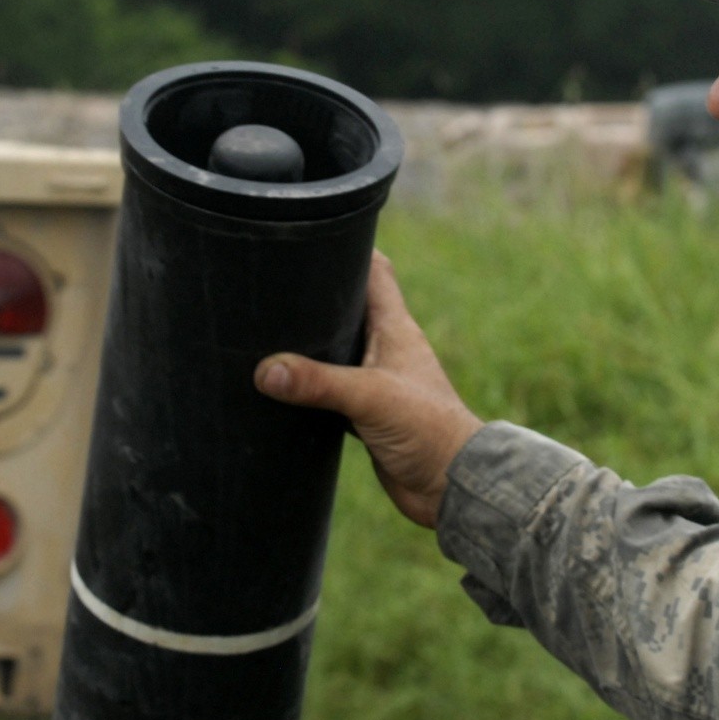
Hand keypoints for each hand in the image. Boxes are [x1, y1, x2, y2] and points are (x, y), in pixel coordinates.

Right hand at [254, 251, 480, 527]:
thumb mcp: (369, 398)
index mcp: (396, 328)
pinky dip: (311, 386)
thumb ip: (319, 382)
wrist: (452, 485)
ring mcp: (378, 381)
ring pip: (338, 350)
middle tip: (272, 284)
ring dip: (310, 344)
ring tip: (266, 332)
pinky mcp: (368, 414)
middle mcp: (387, 348)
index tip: (312, 234)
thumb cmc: (428, 430)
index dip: (349, 249)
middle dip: (316, 296)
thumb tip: (266, 370)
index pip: (375, 271)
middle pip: (349, 308)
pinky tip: (284, 387)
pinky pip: (333, 390)